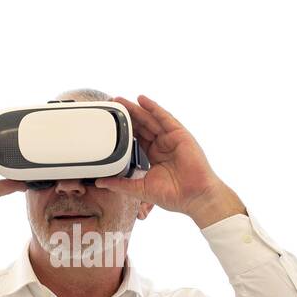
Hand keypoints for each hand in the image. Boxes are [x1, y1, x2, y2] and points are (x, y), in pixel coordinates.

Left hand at [94, 95, 245, 228]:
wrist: (195, 197)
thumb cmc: (174, 196)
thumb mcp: (141, 189)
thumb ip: (121, 184)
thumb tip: (101, 183)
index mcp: (154, 156)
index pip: (136, 139)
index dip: (124, 130)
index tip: (109, 123)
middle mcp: (162, 145)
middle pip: (141, 126)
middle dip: (127, 115)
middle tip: (112, 104)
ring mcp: (172, 139)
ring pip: (150, 119)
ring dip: (136, 108)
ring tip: (120, 99)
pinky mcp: (180, 135)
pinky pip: (165, 118)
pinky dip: (154, 108)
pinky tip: (142, 100)